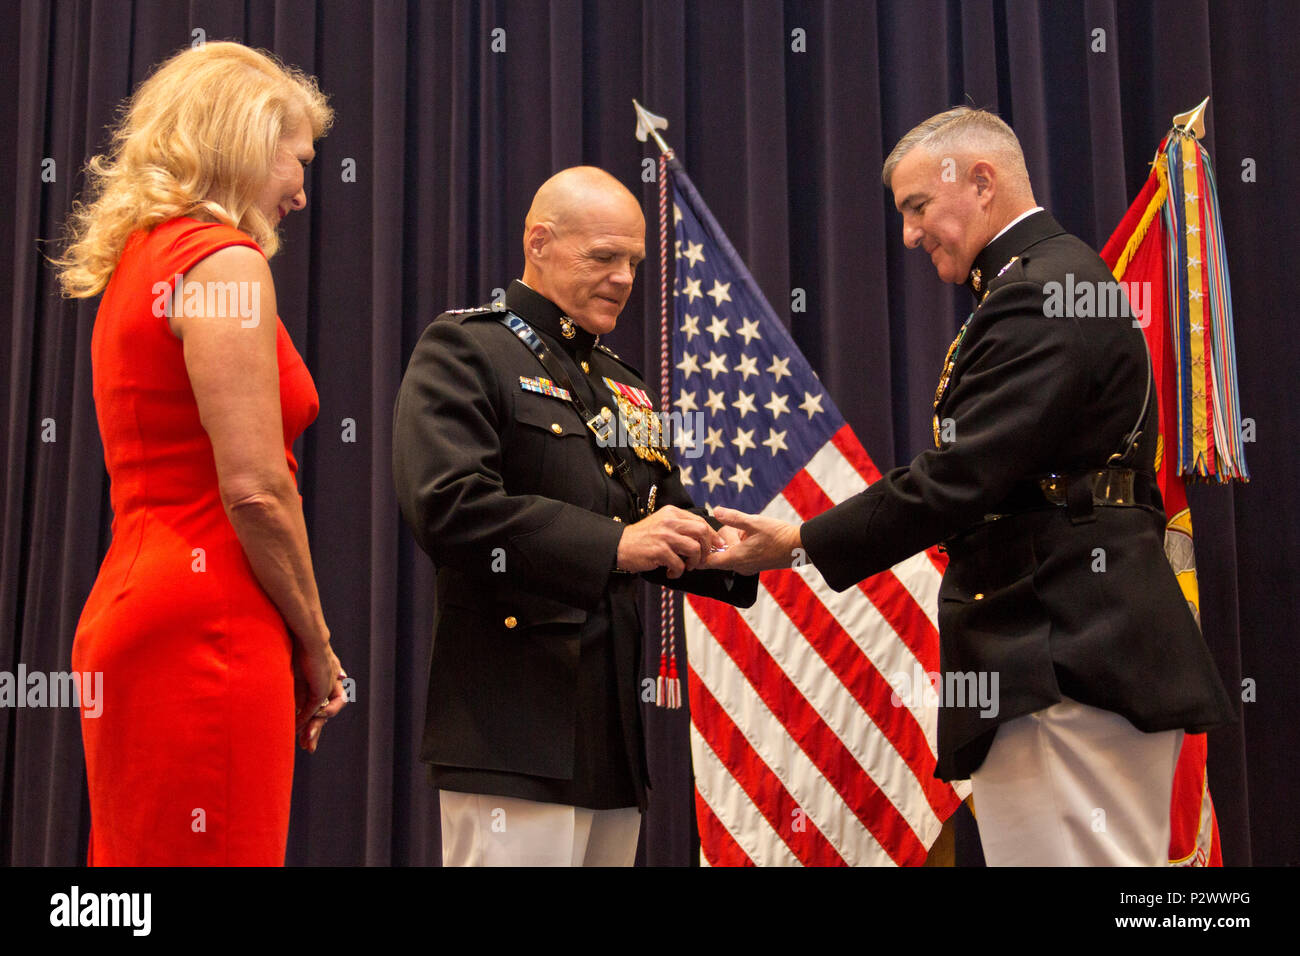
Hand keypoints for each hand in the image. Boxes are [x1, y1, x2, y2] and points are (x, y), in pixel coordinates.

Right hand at [293, 638, 346, 752]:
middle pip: (325, 712)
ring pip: (324, 714)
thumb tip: (289, 707)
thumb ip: (294, 691)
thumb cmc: (295, 647)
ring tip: (306, 743)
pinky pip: (315, 709)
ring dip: (314, 729)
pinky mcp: (322, 688)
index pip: (321, 701)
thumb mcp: (294, 674)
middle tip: (308, 747)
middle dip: (315, 731)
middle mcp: (331, 681)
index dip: (312, 719)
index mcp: (325, 674)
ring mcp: (328, 685)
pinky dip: (307, 719)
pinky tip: (299, 729)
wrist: (305, 635)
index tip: (303, 735)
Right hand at [615, 505, 725, 577]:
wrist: (619, 545)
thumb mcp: (661, 523)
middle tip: (703, 559)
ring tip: (686, 567)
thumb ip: (680, 526)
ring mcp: (664, 536)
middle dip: (708, 548)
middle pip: (702, 531)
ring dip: (694, 562)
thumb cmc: (643, 537)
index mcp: (672, 513)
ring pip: (694, 548)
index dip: (712, 535)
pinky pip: (680, 564)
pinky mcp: (659, 551)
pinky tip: (671, 572)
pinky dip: (679, 572)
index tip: (717, 546)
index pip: (700, 521)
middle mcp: (670, 521)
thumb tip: (705, 536)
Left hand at [700, 507, 802, 574]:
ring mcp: (748, 567)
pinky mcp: (755, 565)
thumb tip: (715, 511)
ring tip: (747, 529)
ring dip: (733, 540)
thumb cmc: (779, 535)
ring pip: (730, 553)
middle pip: (718, 555)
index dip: (699, 553)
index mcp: (736, 558)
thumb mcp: (754, 522)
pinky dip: (741, 544)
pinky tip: (753, 534)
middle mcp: (740, 567)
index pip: (707, 563)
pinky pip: (740, 555)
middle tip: (732, 527)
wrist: (801, 546)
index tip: (697, 541)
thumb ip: (733, 518)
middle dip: (721, 540)